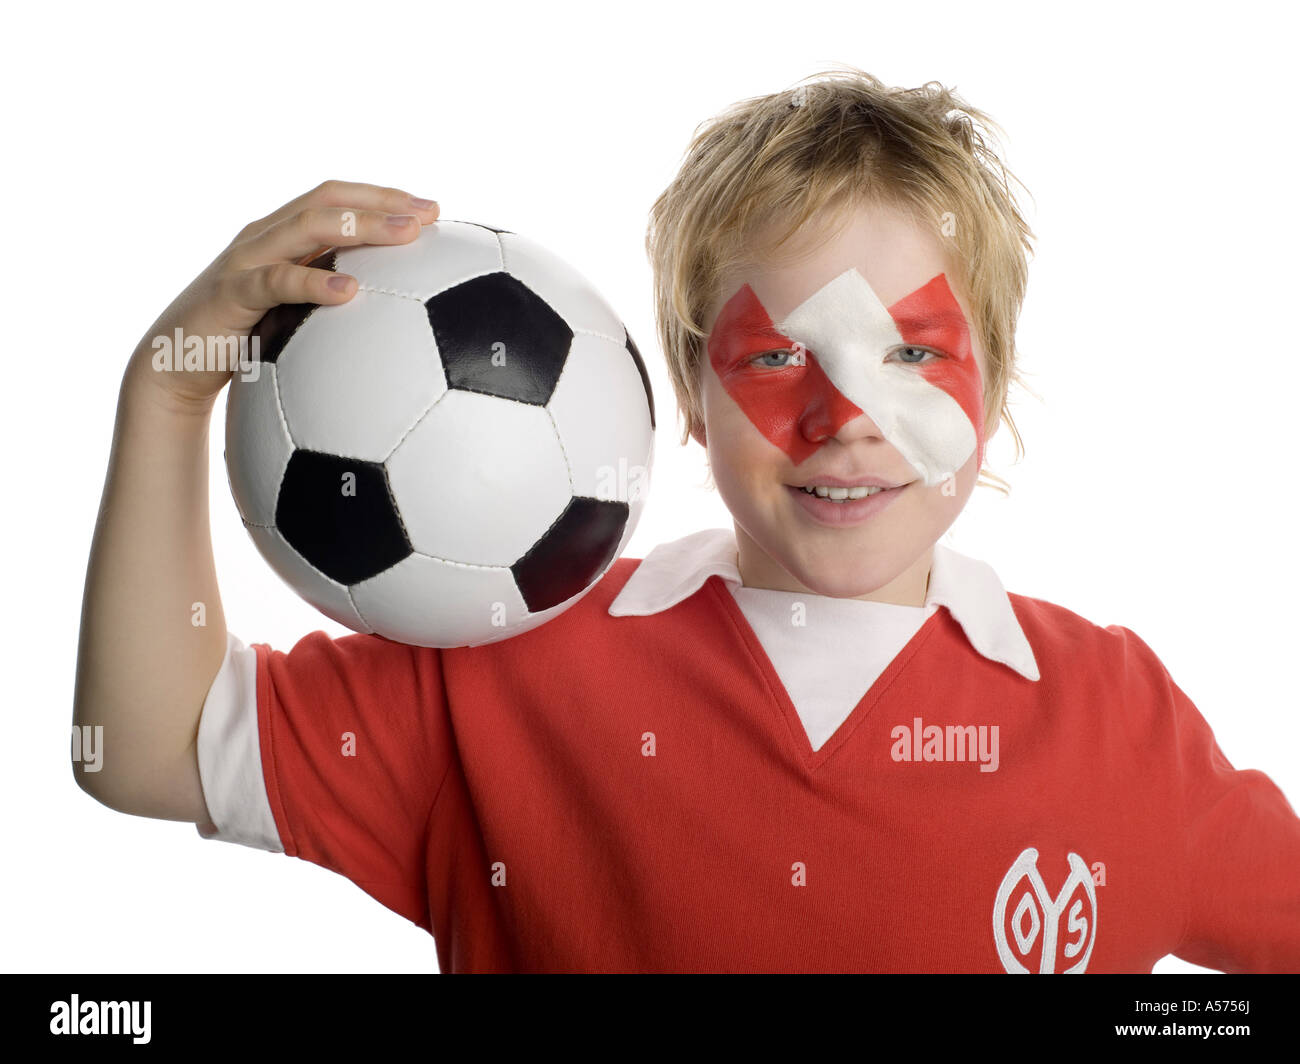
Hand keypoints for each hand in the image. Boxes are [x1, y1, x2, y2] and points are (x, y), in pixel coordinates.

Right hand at [125, 179, 439, 408]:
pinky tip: (350, 292)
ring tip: (405, 236)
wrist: (174, 367)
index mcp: (282, 237)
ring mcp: (245, 261)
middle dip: (381, 202)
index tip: (433, 209)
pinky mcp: (231, 294)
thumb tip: (394, 316)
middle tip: (429, 214)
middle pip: (327, 201)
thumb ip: (328, 301)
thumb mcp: (292, 317)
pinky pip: (276, 282)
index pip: (336, 199)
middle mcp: (264, 237)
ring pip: (306, 227)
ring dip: (361, 227)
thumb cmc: (242, 343)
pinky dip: (314, 283)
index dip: (382, 196)